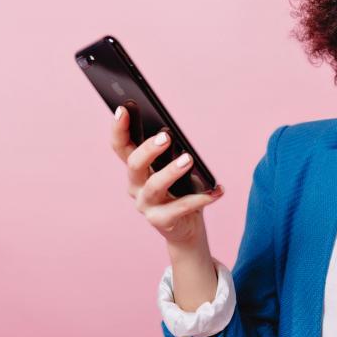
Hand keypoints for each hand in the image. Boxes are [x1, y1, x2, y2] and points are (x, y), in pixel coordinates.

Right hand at [110, 105, 224, 245]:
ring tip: (189, 159)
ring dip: (171, 171)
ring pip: (154, 186)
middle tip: (167, 136)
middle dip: (148, 149)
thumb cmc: (181, 190)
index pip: (121, 146)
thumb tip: (174, 134)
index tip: (123, 109)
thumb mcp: (175, 168)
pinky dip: (200, 198)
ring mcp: (146, 205)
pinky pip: (180, 208)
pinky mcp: (161, 221)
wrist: (186, 227)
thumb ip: (171, 152)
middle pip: (134, 165)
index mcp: (136, 169)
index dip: (119, 128)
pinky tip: (217, 190)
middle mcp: (136, 186)